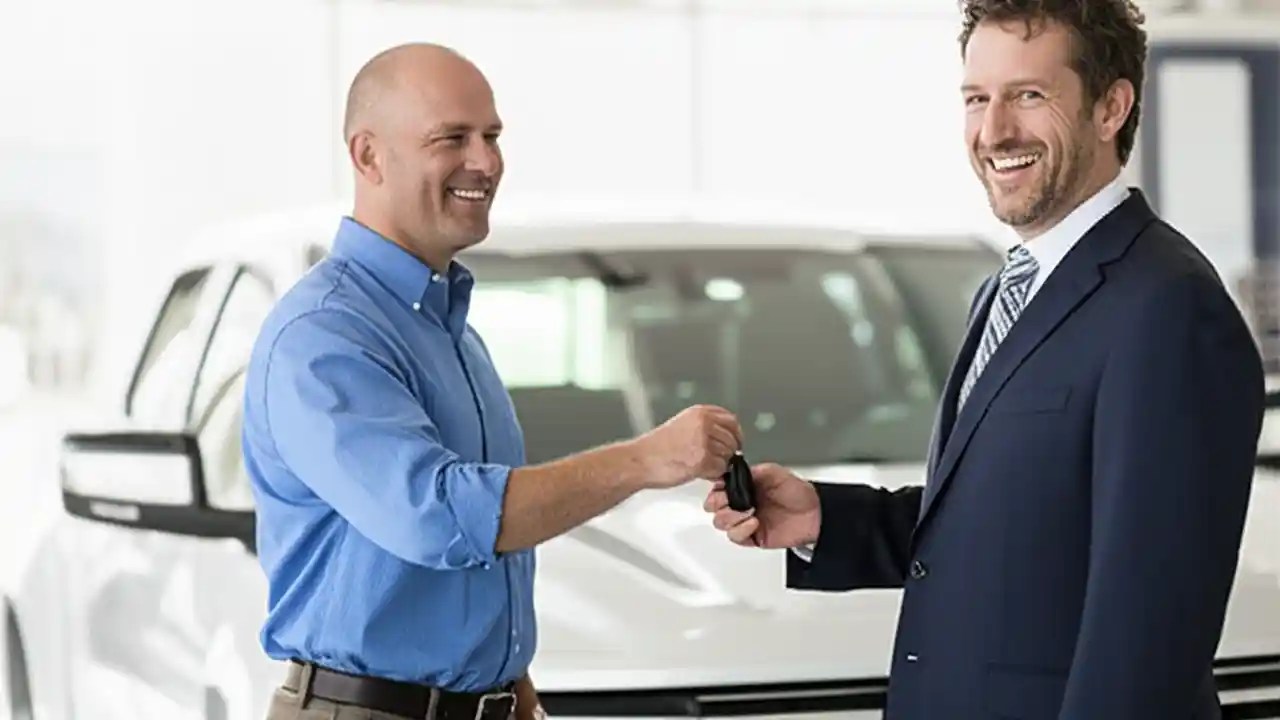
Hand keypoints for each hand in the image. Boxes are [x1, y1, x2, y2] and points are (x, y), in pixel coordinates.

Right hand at [634, 404, 742, 488]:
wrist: (641, 460)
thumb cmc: (656, 447)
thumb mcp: (682, 424)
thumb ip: (704, 426)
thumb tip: (725, 437)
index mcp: (700, 413)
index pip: (731, 420)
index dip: (735, 434)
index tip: (734, 442)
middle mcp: (704, 424)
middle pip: (732, 439)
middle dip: (727, 452)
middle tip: (716, 459)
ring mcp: (704, 442)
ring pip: (728, 456)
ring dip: (719, 464)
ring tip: (702, 466)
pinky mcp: (702, 460)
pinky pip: (720, 470)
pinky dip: (713, 475)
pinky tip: (700, 472)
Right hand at [704, 462, 819, 547]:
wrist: (815, 514)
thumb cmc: (799, 493)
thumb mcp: (775, 473)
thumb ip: (753, 471)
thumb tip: (735, 472)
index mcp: (744, 487)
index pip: (718, 488)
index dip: (715, 489)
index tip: (720, 488)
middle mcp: (742, 503)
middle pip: (714, 507)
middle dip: (718, 504)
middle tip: (728, 501)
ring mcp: (745, 520)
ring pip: (721, 523)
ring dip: (730, 518)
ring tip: (748, 512)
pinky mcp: (752, 537)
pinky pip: (736, 537)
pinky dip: (741, 530)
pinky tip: (753, 523)